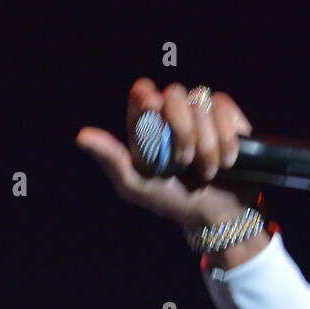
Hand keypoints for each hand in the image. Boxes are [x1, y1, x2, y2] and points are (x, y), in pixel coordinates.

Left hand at [76, 78, 261, 227]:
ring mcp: (200, 113)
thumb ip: (112, 160)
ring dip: (206, 144)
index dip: (147, 98)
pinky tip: (228, 160)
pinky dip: (226, 137)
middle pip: (173, 94)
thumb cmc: (172, 202)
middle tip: (185, 161)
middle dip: (182, 129)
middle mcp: (172, 115)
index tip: (153, 110)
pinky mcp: (226, 116)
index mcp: (146, 127)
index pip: (141, 92)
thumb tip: (81, 136)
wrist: (217, 215)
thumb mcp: (137, 186)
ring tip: (207, 170)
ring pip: (201, 103)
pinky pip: (224, 107)